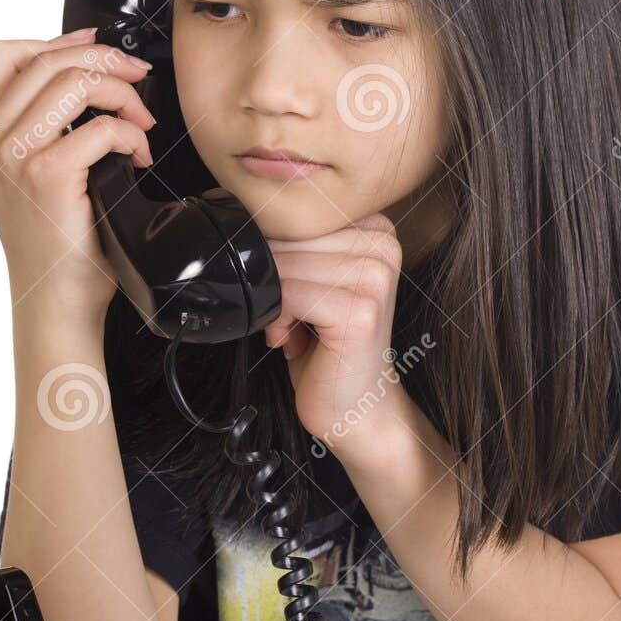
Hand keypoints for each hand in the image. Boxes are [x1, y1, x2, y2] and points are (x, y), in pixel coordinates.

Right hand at [0, 31, 155, 321]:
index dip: (58, 41)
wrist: (55, 297)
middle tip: (138, 80)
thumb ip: (40, 115)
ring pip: (74, 83)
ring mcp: (12, 156)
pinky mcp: (47, 174)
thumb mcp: (28, 166)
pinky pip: (102, 126)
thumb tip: (85, 58)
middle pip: (46, 60)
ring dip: (122, 94)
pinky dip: (132, 134)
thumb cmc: (53, 235)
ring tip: (141, 122)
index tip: (99, 49)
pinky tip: (138, 156)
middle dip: (105, 62)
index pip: (5, 55)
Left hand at [263, 214, 404, 456]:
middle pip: (288, 238)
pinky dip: (277, 318)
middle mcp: (382, 243)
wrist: (356, 405)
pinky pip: (287, 294)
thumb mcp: (312, 281)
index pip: (295, 214)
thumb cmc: (327, 346)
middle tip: (288, 316)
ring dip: (273, 301)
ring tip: (292, 327)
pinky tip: (293, 339)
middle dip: (271, 279)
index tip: (282, 287)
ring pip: (283, 265)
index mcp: (374, 227)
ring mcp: (374, 276)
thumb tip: (238, 219)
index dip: (272, 251)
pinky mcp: (360, 310)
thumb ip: (292, 247)